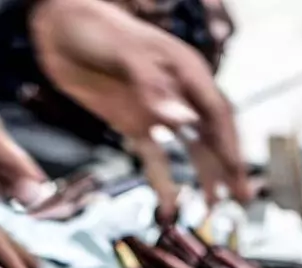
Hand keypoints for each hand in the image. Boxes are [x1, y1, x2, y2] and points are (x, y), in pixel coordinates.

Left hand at [29, 0, 248, 209]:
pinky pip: (155, 159)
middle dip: (228, 167)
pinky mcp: (135, 126)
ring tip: (215, 205)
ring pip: (190, 150)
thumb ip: (154, 88)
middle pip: (212, 135)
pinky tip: (170, 205)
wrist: (58, 29)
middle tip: (242, 197)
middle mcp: (179, 94)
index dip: (229, 145)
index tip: (237, 173)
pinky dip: (164, 182)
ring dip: (204, 177)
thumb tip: (182, 121)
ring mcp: (158, 113)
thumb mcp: (127, 53)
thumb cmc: (97, 28)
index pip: (217, 114)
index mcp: (187, 71)